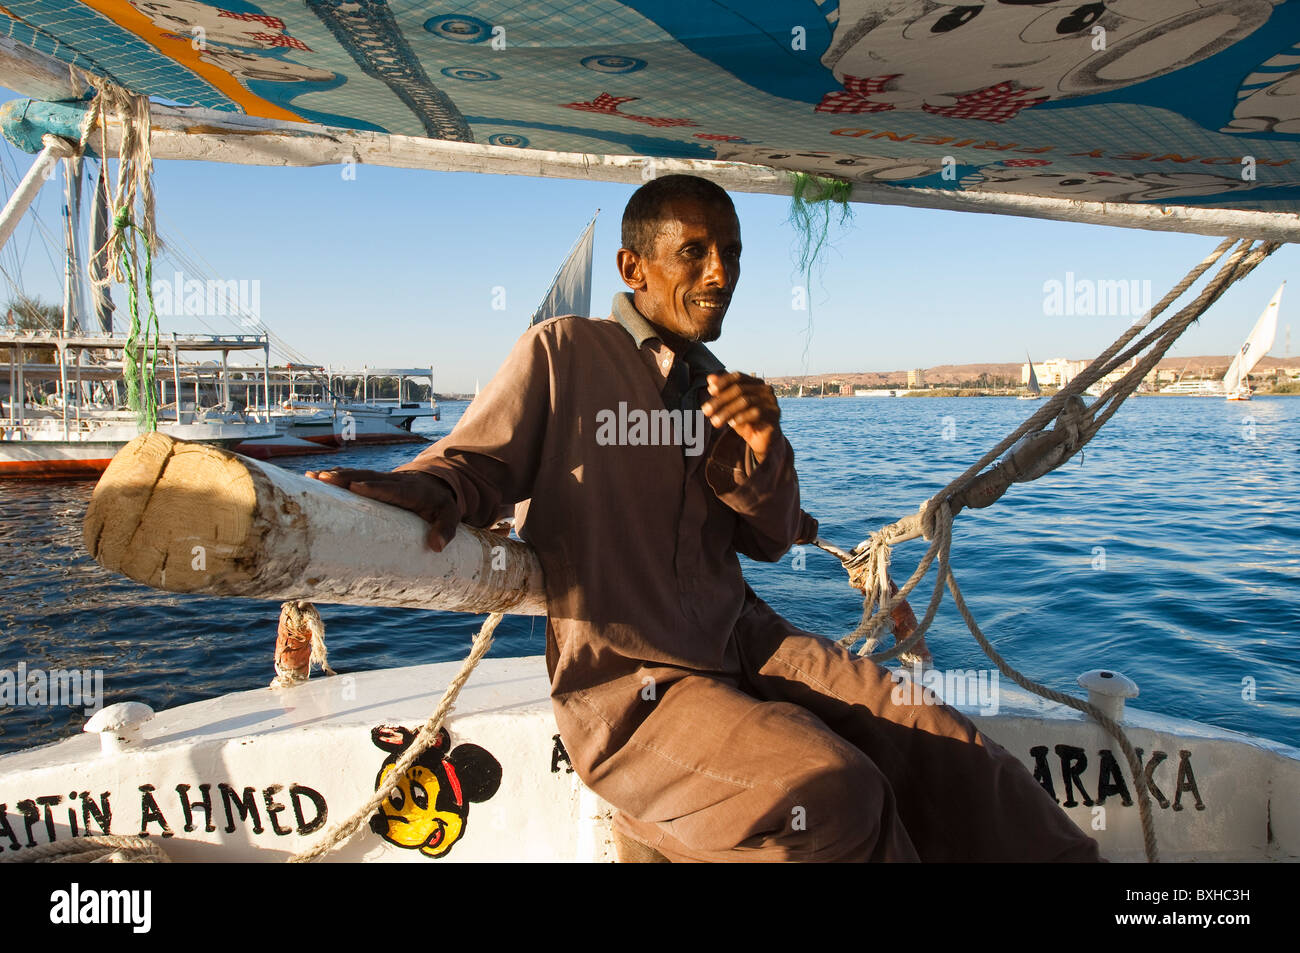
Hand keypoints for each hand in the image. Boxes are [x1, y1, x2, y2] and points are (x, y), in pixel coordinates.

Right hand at [306, 468, 460, 551]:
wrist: (437, 484)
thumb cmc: (440, 504)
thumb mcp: (450, 516)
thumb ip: (446, 530)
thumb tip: (436, 547)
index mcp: (410, 490)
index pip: (391, 488)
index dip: (374, 487)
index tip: (356, 487)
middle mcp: (393, 481)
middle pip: (367, 477)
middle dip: (346, 477)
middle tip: (323, 478)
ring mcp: (381, 480)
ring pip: (356, 474)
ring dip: (335, 475)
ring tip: (312, 476)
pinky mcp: (372, 481)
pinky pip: (352, 477)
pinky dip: (335, 477)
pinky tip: (314, 478)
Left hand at [701, 372, 778, 462]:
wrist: (762, 441)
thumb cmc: (745, 421)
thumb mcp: (731, 407)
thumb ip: (722, 393)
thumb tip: (710, 378)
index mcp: (756, 383)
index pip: (738, 377)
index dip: (724, 381)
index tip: (710, 390)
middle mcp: (766, 390)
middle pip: (739, 390)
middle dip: (720, 400)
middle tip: (705, 411)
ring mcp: (771, 401)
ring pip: (745, 401)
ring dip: (727, 412)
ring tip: (714, 422)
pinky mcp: (774, 415)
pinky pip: (756, 413)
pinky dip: (741, 417)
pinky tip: (731, 424)